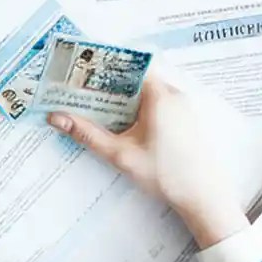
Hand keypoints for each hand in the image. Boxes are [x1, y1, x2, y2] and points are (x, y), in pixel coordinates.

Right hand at [47, 75, 249, 248]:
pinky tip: (125, 123)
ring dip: (125, 97)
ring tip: (99, 106)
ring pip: (148, 92)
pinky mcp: (186, 120)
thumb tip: (57, 118)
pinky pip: (159, 104)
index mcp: (160, 96)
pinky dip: (140, 108)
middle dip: (110, 83)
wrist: (203, 197)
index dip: (106, 64)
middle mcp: (174, 95)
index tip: (85, 68)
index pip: (130, 66)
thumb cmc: (165, 175)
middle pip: (137, 78)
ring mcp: (183, 107)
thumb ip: (88, 134)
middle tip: (83, 89)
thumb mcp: (121, 154)